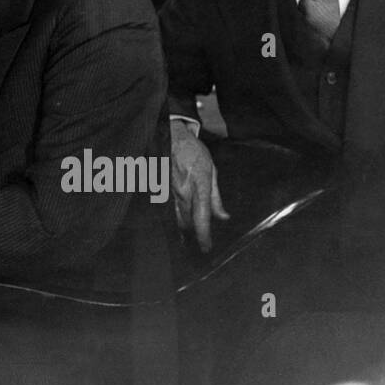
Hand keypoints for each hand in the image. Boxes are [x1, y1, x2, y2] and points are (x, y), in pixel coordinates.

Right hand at [170, 121, 228, 251]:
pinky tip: (177, 222)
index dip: (204, 235)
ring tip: (187, 238)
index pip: (202, 217)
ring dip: (183, 227)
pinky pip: (168, 208)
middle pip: (187, 221)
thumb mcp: (211, 171)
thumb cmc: (193, 151)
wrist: (171, 135)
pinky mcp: (160, 189)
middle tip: (199, 243)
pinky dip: (174, 216)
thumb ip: (216, 197)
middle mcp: (182, 191)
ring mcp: (169, 191)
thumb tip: (223, 216)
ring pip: (176, 216)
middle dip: (193, 233)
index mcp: (199, 186)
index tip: (206, 248)